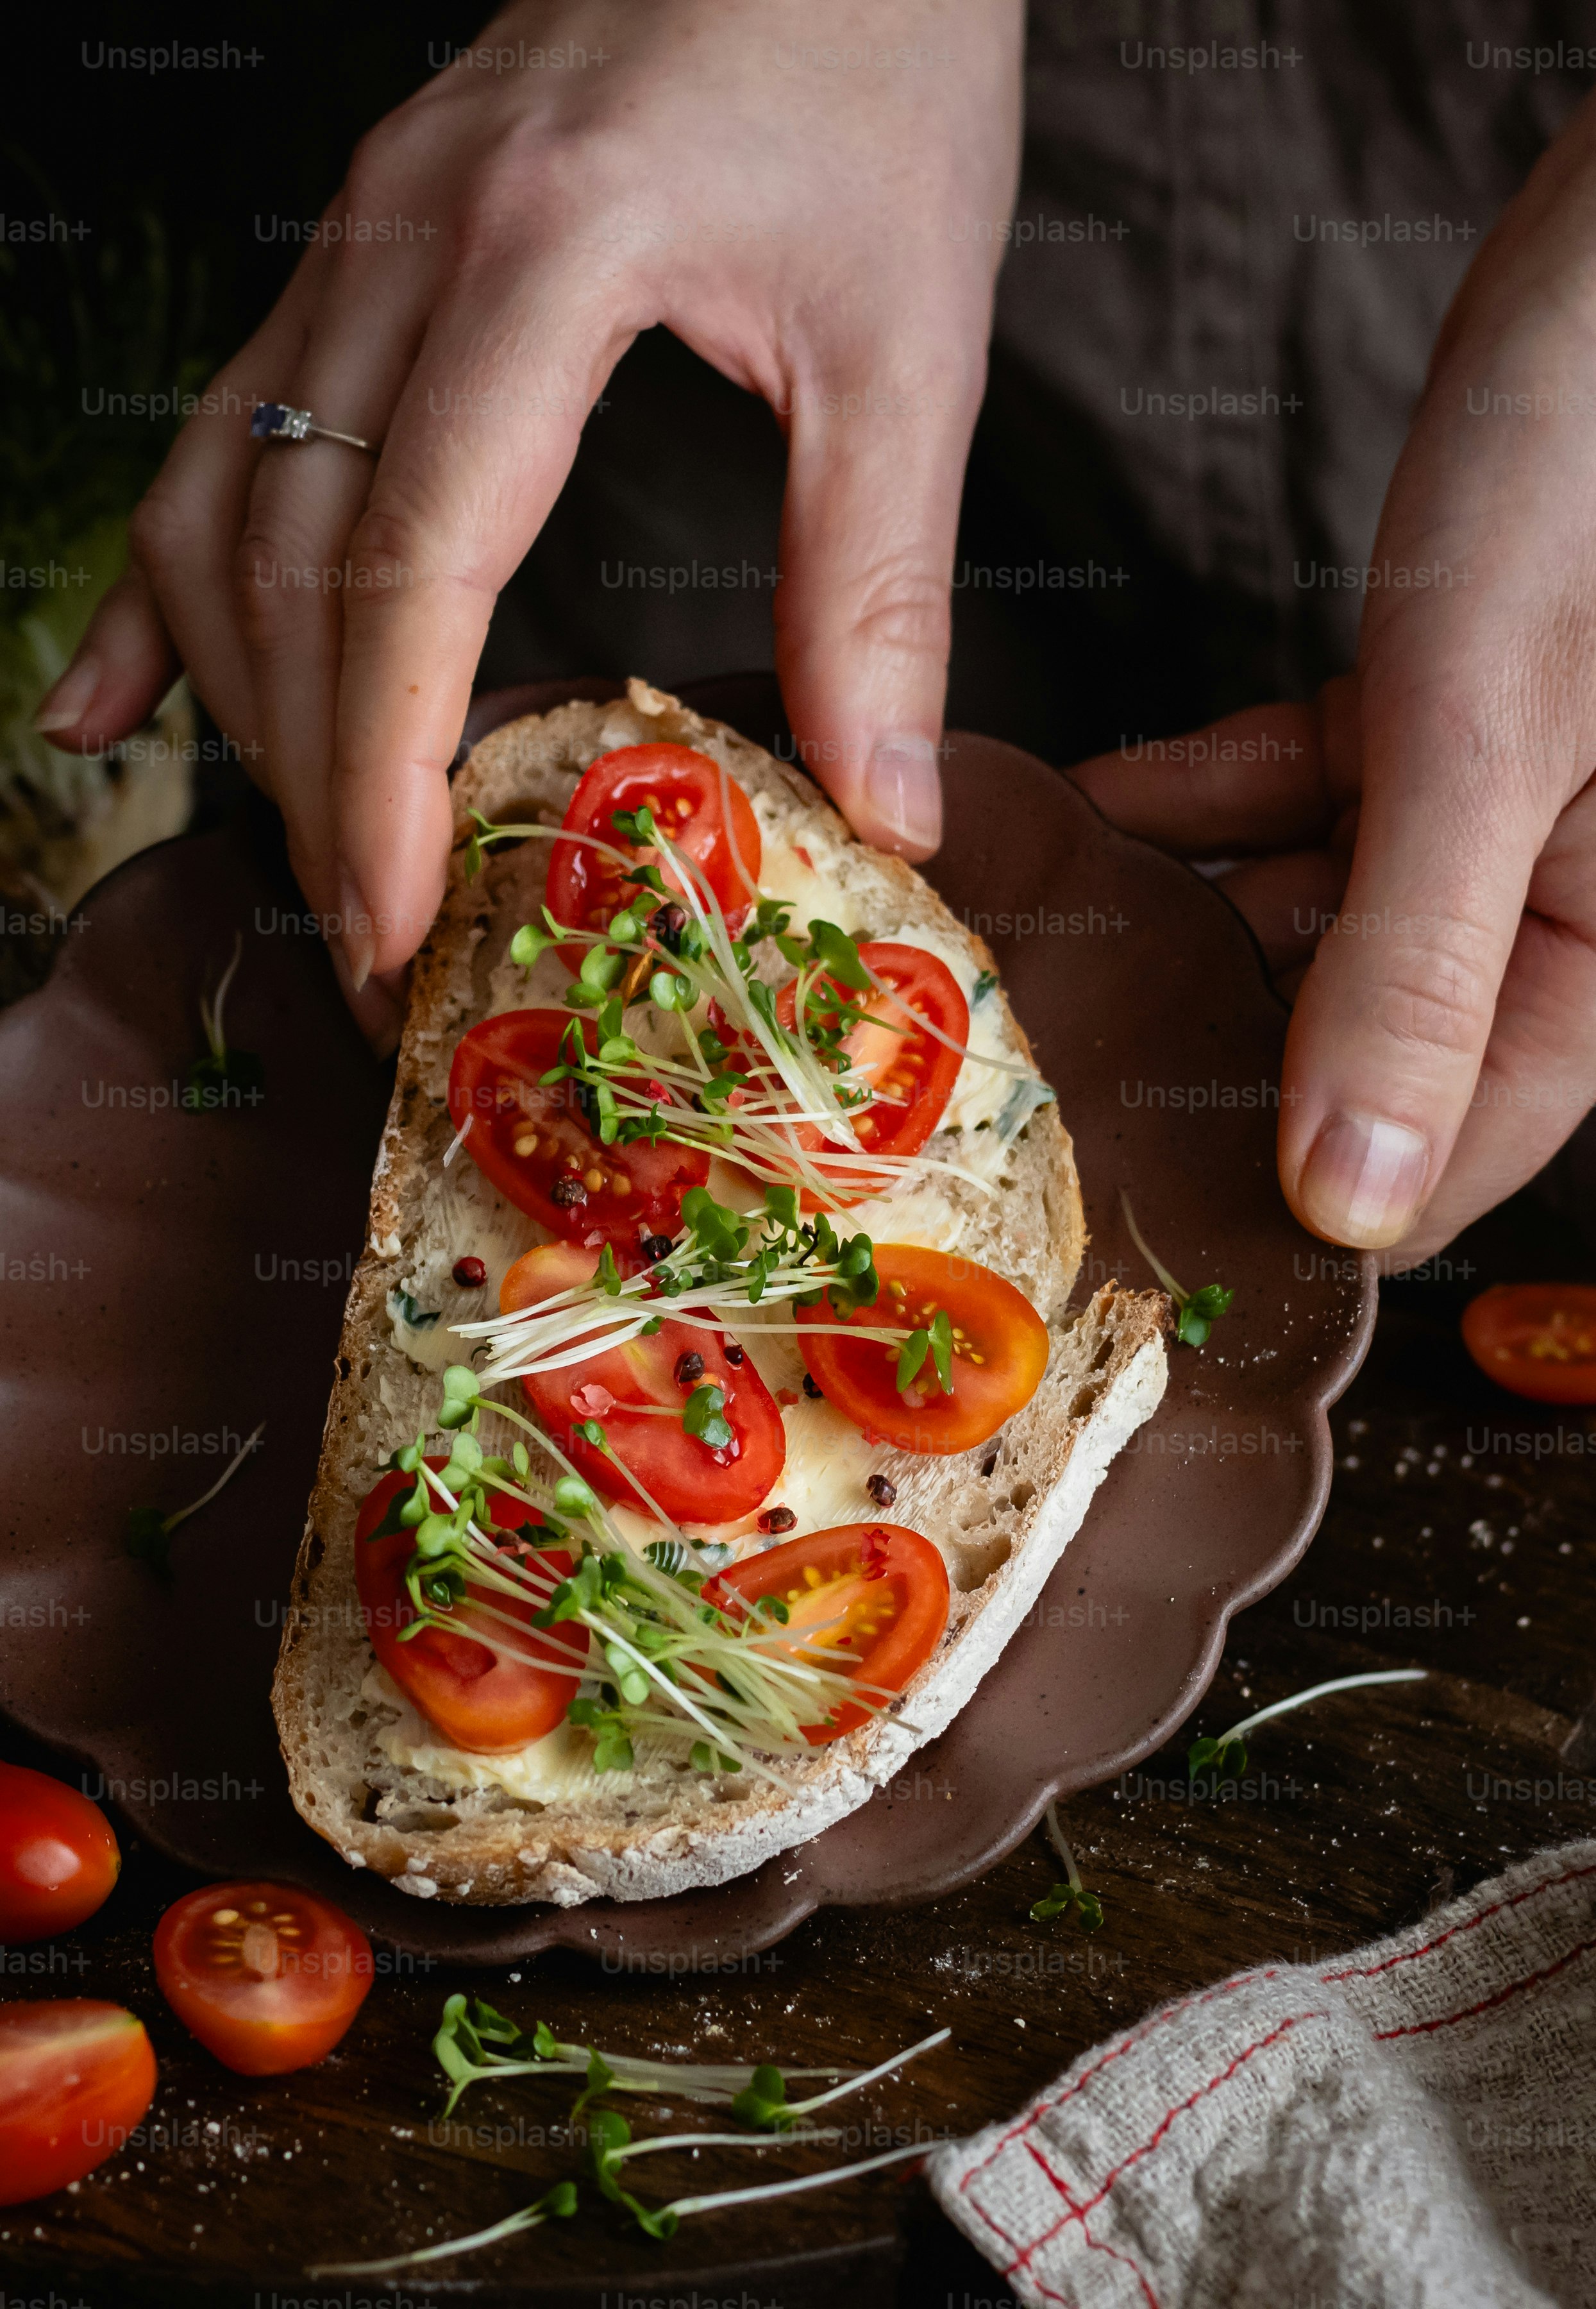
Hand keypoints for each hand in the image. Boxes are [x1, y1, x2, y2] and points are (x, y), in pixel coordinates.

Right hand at [33, 2, 1021, 1044]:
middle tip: (372, 941)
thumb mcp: (913, 331)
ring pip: (223, 500)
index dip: (379, 772)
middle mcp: (402, 240)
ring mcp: (356, 235)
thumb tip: (884, 805)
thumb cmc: (876, 63)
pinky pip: (212, 426)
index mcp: (541, 258)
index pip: (409, 568)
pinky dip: (160, 582)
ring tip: (301, 848)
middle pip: (288, 558)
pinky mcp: (356, 246)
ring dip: (242, 697)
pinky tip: (118, 702)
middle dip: (310, 777)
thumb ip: (879, 578)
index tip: (392, 919)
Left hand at [1074, 101, 1595, 1266]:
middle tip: (1062, 1066)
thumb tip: (1354, 1198)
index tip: (1162, 1213)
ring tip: (1048, 928)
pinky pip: (1304, 789)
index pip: (1462, 1137)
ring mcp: (1494, 800)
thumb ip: (1412, 974)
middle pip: (1370, 1029)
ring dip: (1188, 904)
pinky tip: (1102, 798)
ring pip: (1316, 906)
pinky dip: (1207, 792)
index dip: (1315, 1186)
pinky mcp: (1436, 709)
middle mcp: (1560, 889)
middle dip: (1222, 1032)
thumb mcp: (1491, 743)